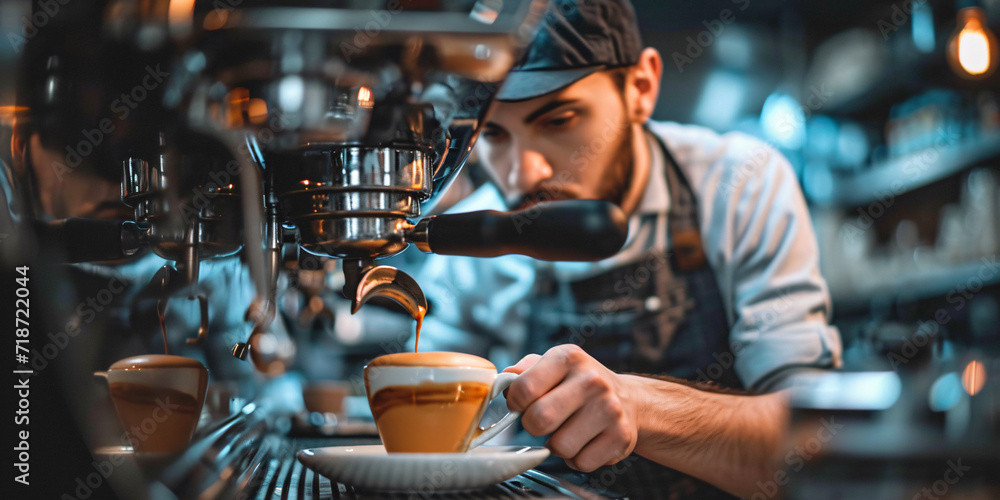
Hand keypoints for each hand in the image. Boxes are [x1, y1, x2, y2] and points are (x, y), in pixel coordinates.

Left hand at [502, 344, 637, 471]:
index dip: (515, 403)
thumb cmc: (580, 385)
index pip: (524, 388)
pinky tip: (586, 442)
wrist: (628, 399)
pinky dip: (577, 459)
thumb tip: (503, 382)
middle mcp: (592, 381)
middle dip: (534, 426)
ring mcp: (610, 409)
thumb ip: (523, 372)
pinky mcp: (621, 436)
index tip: (521, 405)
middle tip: (544, 421)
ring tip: (568, 430)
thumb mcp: (553, 366)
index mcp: (568, 358)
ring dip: (557, 445)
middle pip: (539, 420)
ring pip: (559, 446)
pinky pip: (581, 462)